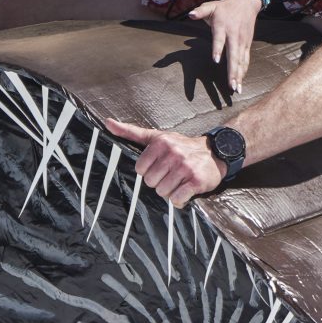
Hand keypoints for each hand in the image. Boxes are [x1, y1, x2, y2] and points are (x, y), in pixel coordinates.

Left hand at [104, 117, 226, 207]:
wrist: (214, 153)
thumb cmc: (181, 147)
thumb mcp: (157, 137)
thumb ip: (131, 132)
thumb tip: (107, 123)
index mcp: (161, 143)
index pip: (140, 169)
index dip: (149, 172)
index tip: (160, 167)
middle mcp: (173, 153)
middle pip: (151, 182)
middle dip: (160, 182)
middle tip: (171, 175)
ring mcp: (186, 167)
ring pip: (163, 192)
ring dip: (170, 191)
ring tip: (179, 182)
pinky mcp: (197, 181)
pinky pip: (178, 199)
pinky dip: (180, 199)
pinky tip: (186, 190)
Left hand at [194, 0, 263, 92]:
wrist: (246, 2)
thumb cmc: (225, 7)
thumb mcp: (211, 6)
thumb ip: (200, 12)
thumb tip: (189, 15)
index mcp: (223, 27)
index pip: (220, 39)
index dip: (218, 49)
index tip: (216, 60)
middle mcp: (234, 36)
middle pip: (234, 56)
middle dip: (233, 72)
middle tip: (231, 86)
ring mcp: (242, 42)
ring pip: (241, 61)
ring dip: (239, 76)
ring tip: (236, 89)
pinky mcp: (247, 45)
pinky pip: (246, 60)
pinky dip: (243, 71)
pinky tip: (240, 82)